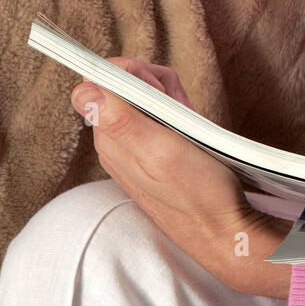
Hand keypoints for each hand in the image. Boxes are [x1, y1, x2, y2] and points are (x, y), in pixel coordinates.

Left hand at [70, 56, 291, 298]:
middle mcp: (114, 141)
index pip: (101, 79)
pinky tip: (189, 128)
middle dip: (156, 85)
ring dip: (169, 98)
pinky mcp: (149, 152)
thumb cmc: (199, 192)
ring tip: (188, 118)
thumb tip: (81, 91)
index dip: (135, 74)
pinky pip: (154, 117)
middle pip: (123, 85)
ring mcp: (131, 147)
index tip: (162, 93)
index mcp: (109, 137)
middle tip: (181, 107)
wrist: (223, 231)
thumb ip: (121, 120)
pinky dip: (175, 112)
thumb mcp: (163, 150)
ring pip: (141, 99)